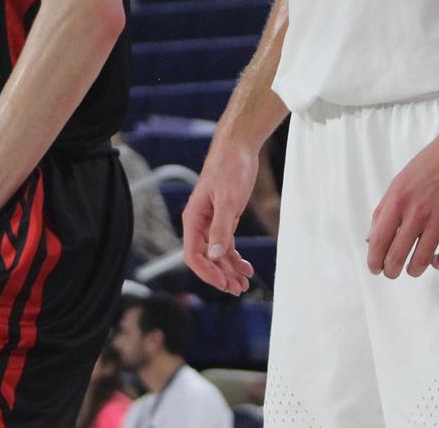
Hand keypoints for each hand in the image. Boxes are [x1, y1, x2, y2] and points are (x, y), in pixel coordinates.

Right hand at [182, 140, 259, 294]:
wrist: (239, 148)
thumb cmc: (230, 169)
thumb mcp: (228, 200)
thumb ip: (221, 229)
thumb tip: (214, 255)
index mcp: (193, 219)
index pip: (193, 255)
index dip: (206, 272)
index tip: (223, 283)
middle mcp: (199, 223)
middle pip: (205, 259)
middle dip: (220, 275)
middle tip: (238, 290)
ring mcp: (212, 222)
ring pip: (217, 254)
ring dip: (229, 270)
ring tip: (244, 285)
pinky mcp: (224, 219)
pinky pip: (226, 245)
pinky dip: (234, 258)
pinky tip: (246, 268)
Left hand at [365, 130, 438, 278]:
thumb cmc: (429, 165)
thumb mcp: (399, 182)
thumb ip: (383, 211)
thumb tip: (370, 238)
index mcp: (398, 200)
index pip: (379, 240)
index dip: (374, 260)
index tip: (375, 268)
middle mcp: (417, 212)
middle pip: (397, 256)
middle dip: (391, 270)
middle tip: (392, 272)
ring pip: (421, 262)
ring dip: (414, 270)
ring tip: (413, 267)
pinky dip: (438, 264)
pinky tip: (435, 258)